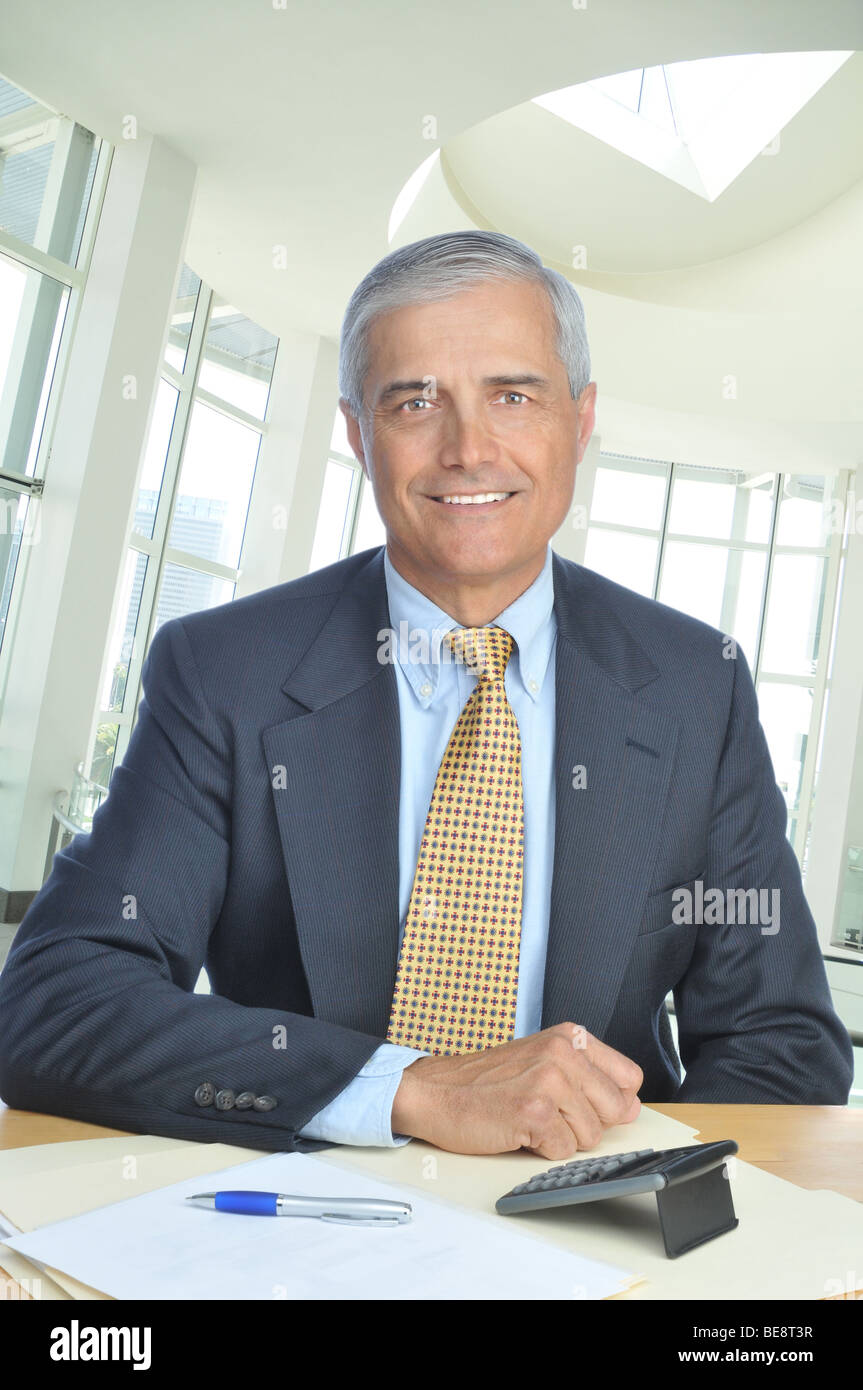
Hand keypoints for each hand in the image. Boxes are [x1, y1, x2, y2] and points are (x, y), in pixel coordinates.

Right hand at [391, 1022, 642, 1158]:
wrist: (437, 1092)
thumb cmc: (487, 1081)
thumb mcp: (542, 1059)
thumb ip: (588, 1075)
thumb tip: (631, 1106)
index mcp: (569, 1036)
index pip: (630, 1079)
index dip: (612, 1101)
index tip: (587, 1102)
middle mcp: (562, 1053)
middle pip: (615, 1111)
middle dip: (587, 1122)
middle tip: (551, 1112)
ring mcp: (549, 1081)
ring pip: (591, 1135)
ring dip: (562, 1137)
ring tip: (530, 1118)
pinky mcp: (534, 1113)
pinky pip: (564, 1151)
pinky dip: (542, 1150)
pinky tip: (519, 1130)